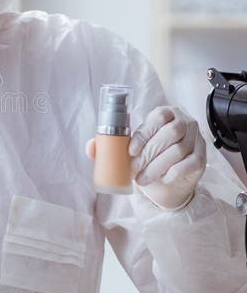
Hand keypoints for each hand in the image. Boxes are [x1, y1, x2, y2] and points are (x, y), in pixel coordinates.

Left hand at [85, 105, 205, 208]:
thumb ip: (109, 146)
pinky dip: (174, 172)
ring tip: (142, 180)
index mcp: (165, 113)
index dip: (143, 134)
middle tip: (134, 170)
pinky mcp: (202, 158)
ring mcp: (196, 140)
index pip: (158, 117)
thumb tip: (90, 147)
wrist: (165, 180)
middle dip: (149, 154)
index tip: (130, 152)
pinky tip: (163, 179)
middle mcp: (184, 122)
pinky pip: (190, 163)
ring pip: (179, 150)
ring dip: (157, 167)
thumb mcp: (128, 150)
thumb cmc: (146, 157)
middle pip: (170, 134)